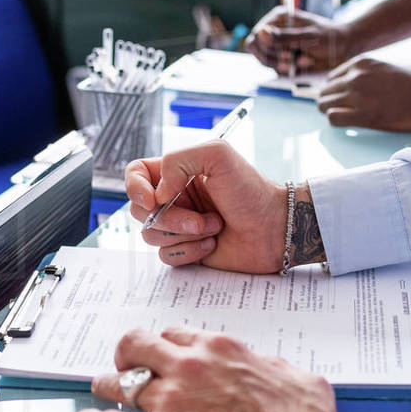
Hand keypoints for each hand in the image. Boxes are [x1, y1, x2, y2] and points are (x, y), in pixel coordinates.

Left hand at [75, 327, 336, 411]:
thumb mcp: (299, 378)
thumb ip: (273, 367)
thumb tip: (267, 368)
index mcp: (220, 350)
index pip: (176, 334)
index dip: (165, 346)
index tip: (162, 354)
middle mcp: (189, 368)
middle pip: (138, 345)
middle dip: (127, 353)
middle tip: (124, 364)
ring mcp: (171, 402)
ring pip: (120, 382)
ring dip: (107, 385)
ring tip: (100, 389)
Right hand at [125, 140, 285, 273]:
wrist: (275, 228)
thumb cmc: (252, 191)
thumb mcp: (218, 155)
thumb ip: (178, 160)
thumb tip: (157, 193)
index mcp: (177, 172)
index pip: (135, 174)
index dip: (135, 188)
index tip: (153, 199)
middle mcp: (175, 198)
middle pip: (139, 210)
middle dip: (168, 218)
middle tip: (200, 218)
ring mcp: (180, 225)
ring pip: (151, 235)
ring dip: (183, 234)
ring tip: (214, 227)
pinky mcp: (187, 250)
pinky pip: (167, 256)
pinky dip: (189, 251)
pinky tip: (212, 244)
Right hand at [244, 6, 356, 74]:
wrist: (344, 48)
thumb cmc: (329, 37)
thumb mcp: (308, 37)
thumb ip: (283, 37)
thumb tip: (260, 32)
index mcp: (278, 18)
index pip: (256, 35)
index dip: (266, 48)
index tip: (286, 54)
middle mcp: (275, 31)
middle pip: (257, 50)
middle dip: (275, 59)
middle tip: (294, 60)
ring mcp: (278, 46)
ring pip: (265, 61)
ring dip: (284, 65)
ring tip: (304, 61)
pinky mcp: (284, 58)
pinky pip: (276, 69)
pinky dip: (290, 70)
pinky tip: (305, 64)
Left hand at [317, 57, 410, 131]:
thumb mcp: (390, 66)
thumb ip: (371, 72)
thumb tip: (362, 82)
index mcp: (362, 62)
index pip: (332, 76)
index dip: (335, 89)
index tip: (341, 97)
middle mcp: (356, 77)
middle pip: (325, 91)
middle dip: (330, 100)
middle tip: (340, 109)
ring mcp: (357, 96)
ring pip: (324, 104)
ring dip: (330, 111)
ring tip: (344, 117)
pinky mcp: (363, 116)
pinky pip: (333, 118)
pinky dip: (337, 121)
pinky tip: (349, 122)